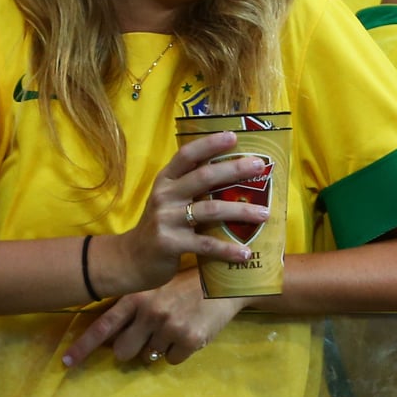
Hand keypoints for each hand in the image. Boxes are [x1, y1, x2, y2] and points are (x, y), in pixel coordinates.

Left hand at [61, 270, 249, 367]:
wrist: (226, 281)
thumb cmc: (186, 283)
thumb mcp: (155, 287)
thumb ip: (133, 309)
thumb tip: (111, 340)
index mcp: (137, 298)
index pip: (102, 327)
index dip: (83, 347)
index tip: (66, 363)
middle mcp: (150, 313)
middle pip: (123, 352)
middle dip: (132, 349)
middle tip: (148, 337)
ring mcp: (170, 327)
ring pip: (150, 357)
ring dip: (159, 347)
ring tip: (176, 325)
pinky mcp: (189, 340)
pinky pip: (172, 361)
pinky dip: (179, 351)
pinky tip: (189, 331)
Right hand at [95, 132, 273, 297]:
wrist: (131, 260)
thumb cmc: (160, 225)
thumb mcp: (168, 200)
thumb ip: (190, 187)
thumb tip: (233, 173)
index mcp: (166, 180)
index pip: (187, 155)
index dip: (209, 144)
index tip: (234, 136)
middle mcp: (165, 196)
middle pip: (203, 177)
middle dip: (234, 169)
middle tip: (260, 166)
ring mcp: (166, 220)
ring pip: (211, 210)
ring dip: (241, 211)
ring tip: (265, 214)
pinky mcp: (170, 244)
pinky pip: (205, 244)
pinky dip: (227, 249)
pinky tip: (246, 252)